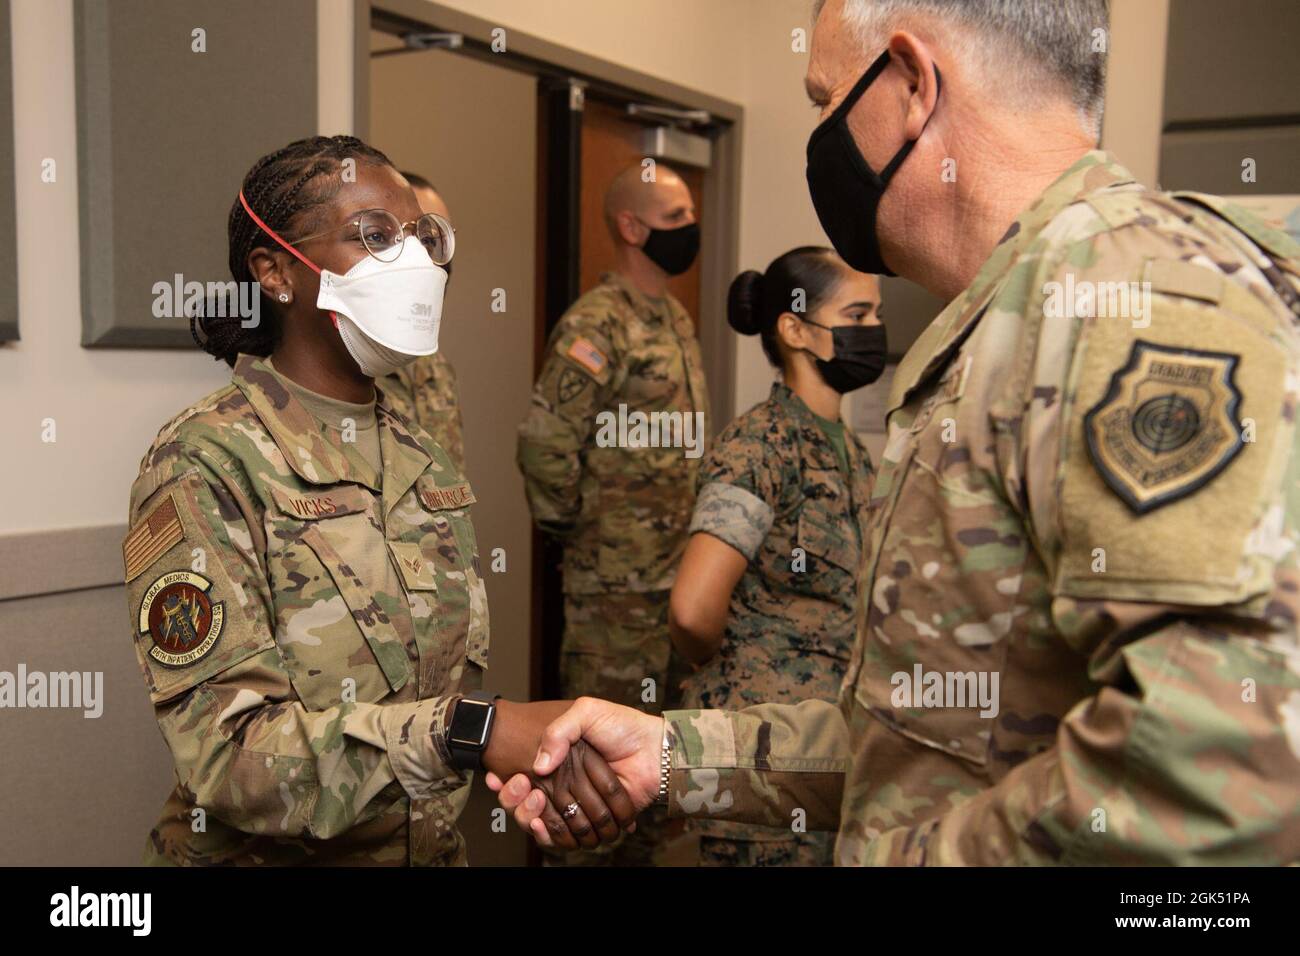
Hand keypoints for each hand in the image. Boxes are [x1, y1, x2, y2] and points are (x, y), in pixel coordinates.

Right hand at [485, 696, 662, 847]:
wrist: (655, 749)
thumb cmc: (623, 727)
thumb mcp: (586, 712)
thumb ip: (559, 730)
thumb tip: (539, 766)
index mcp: (557, 761)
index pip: (520, 778)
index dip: (504, 780)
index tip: (495, 775)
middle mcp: (561, 785)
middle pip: (522, 804)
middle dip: (511, 799)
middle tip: (518, 786)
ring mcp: (574, 805)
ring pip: (537, 822)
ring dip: (526, 815)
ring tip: (534, 798)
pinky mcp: (590, 822)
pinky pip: (561, 838)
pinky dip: (548, 834)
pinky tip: (542, 822)